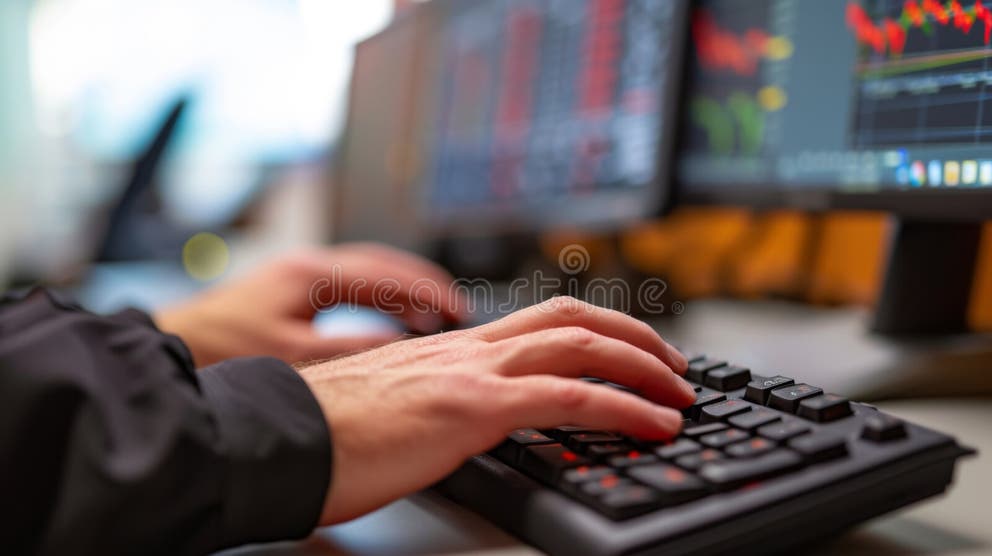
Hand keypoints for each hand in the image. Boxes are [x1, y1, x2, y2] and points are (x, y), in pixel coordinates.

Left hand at [155, 243, 465, 366]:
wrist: (172, 349)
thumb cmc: (222, 350)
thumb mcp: (297, 357)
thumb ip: (354, 350)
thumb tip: (404, 348)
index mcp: (312, 274)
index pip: (388, 275)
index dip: (428, 293)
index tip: (457, 310)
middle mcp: (307, 266)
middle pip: (382, 265)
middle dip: (421, 285)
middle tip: (454, 309)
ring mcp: (297, 276)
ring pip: (366, 273)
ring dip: (401, 290)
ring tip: (430, 315)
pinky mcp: (289, 291)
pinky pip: (349, 286)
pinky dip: (377, 299)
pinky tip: (386, 321)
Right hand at [297, 296, 692, 524]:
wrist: (278, 439)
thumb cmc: (325, 433)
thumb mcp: (396, 409)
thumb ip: (438, 404)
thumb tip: (462, 424)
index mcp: (452, 348)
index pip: (542, 318)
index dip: (596, 328)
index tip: (626, 349)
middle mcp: (468, 347)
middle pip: (573, 316)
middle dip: (634, 335)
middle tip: (672, 361)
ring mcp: (473, 371)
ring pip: (581, 343)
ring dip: (644, 363)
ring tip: (679, 390)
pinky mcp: (473, 407)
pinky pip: (569, 397)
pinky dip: (624, 404)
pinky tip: (654, 420)